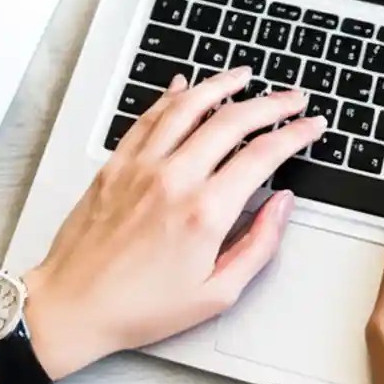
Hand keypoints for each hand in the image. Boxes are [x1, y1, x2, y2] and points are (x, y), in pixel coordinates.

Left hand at [20, 67, 324, 377]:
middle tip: (291, 98)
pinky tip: (185, 87)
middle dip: (271, 103)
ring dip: (221, 85)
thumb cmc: (140, 307)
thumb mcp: (217, 292)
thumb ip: (259, 244)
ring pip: (188, 106)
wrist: (72, 306)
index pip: (262, 155)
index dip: (294, 134)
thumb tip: (282, 205)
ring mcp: (141, 166)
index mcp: (205, 212)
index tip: (311, 125)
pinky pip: (148, 118)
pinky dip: (171, 97)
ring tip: (244, 76)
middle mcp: (174, 179)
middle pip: (232, 120)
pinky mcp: (116, 165)